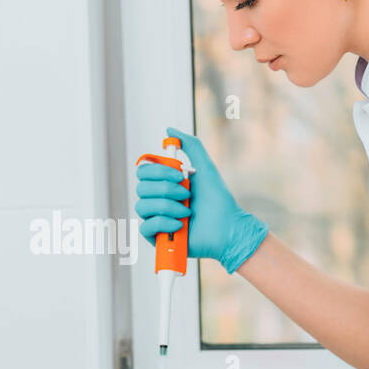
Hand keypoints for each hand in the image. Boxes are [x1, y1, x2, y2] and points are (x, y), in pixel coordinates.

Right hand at [134, 127, 267, 273]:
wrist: (227, 228)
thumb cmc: (218, 200)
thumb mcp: (205, 167)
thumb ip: (190, 145)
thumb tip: (169, 130)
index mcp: (164, 183)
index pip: (144, 172)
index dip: (158, 171)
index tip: (179, 173)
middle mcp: (157, 200)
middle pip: (141, 188)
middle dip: (166, 189)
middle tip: (187, 193)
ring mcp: (156, 219)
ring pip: (142, 206)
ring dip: (168, 206)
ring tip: (188, 211)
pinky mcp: (157, 238)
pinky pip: (146, 227)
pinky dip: (164, 223)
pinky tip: (179, 225)